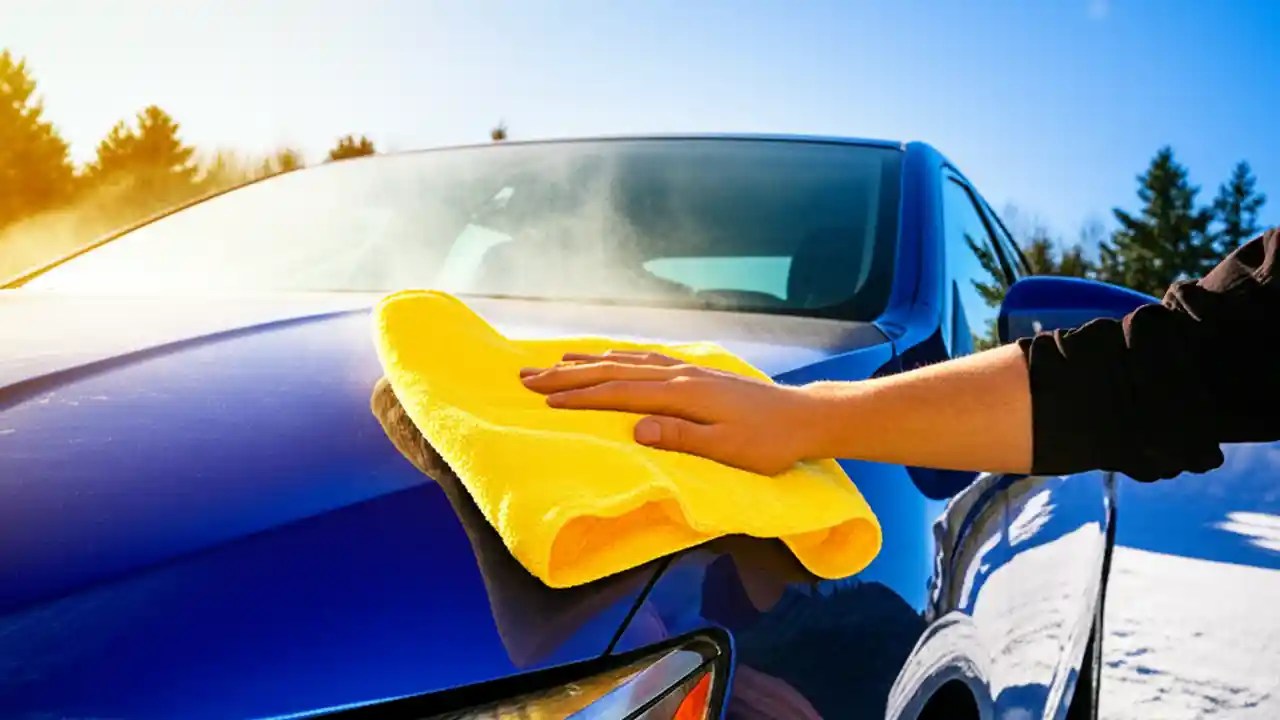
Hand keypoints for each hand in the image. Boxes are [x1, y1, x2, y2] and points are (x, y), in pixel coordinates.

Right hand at [520, 351, 821, 474]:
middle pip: (614, 370)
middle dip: (569, 373)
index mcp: (683, 395)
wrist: (804, 417)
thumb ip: (682, 438)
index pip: (620, 393)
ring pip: (626, 360)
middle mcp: (679, 375)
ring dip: (588, 361)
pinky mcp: (695, 373)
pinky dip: (618, 356)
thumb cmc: (769, 442)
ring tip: (554, 361)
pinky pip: (645, 358)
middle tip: (526, 376)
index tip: (543, 400)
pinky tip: (607, 357)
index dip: (580, 397)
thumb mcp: (728, 449)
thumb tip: (637, 428)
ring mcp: (687, 370)